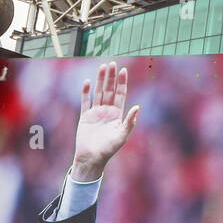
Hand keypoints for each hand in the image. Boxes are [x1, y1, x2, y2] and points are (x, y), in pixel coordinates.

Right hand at [71, 61, 139, 180]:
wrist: (92, 158)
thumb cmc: (109, 149)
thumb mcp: (122, 135)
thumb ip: (130, 121)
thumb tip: (138, 107)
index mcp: (117, 115)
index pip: (120, 94)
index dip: (122, 82)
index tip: (123, 70)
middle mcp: (107, 111)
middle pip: (109, 90)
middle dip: (111, 77)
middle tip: (112, 63)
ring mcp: (95, 113)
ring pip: (98, 93)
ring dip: (100, 80)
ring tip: (102, 67)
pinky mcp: (84, 117)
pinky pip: (85, 102)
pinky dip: (86, 92)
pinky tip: (87, 82)